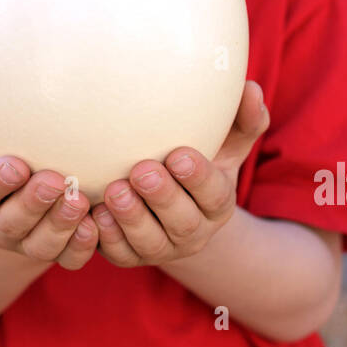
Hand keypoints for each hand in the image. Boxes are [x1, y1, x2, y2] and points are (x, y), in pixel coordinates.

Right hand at [0, 69, 98, 269]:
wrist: (23, 201)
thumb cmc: (2, 154)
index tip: (17, 165)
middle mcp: (0, 225)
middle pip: (12, 223)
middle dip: (33, 204)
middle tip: (56, 181)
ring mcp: (30, 243)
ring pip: (42, 246)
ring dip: (61, 226)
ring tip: (80, 201)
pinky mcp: (59, 254)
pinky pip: (70, 259)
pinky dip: (82, 246)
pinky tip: (96, 224)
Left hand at [92, 79, 269, 267]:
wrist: (169, 205)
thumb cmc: (198, 158)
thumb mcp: (225, 142)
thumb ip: (242, 119)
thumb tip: (251, 89)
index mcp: (218, 202)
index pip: (215, 194)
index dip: (198, 177)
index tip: (178, 155)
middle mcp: (195, 231)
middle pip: (183, 222)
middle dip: (162, 197)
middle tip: (142, 170)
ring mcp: (162, 247)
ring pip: (150, 243)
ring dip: (132, 218)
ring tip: (115, 191)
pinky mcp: (131, 256)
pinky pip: (120, 254)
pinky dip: (107, 237)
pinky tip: (95, 214)